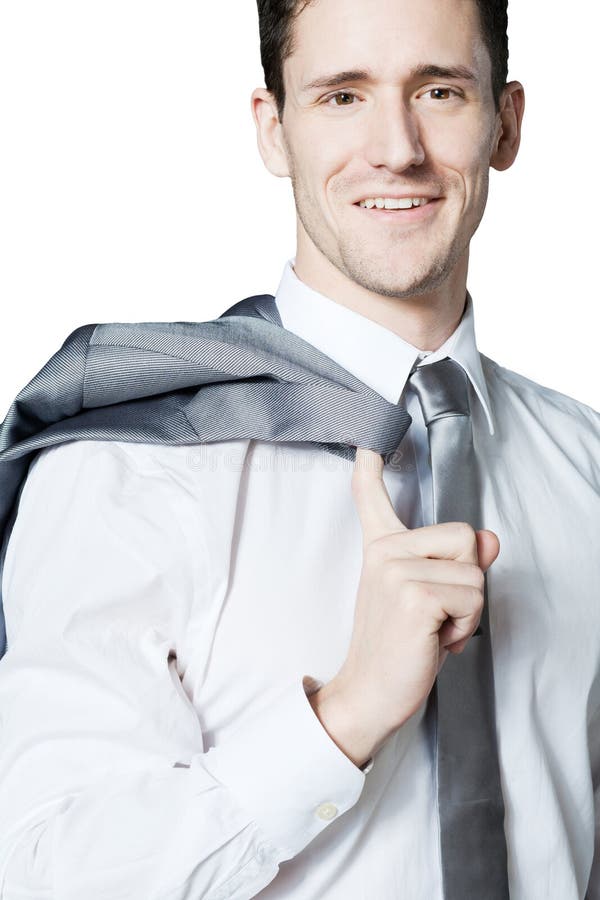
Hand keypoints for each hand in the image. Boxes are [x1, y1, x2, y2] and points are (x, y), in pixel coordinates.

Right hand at [309, 448, 499, 766]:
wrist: (370, 692)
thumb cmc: (399, 648)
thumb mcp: (431, 599)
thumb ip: (459, 563)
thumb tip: (490, 539)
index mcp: (381, 548)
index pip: (371, 497)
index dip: (371, 468)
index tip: (368, 443)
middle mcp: (384, 551)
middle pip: (467, 537)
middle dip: (469, 580)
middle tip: (437, 613)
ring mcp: (396, 569)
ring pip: (475, 572)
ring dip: (469, 610)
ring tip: (435, 628)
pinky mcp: (413, 594)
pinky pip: (472, 596)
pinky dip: (465, 626)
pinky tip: (436, 639)